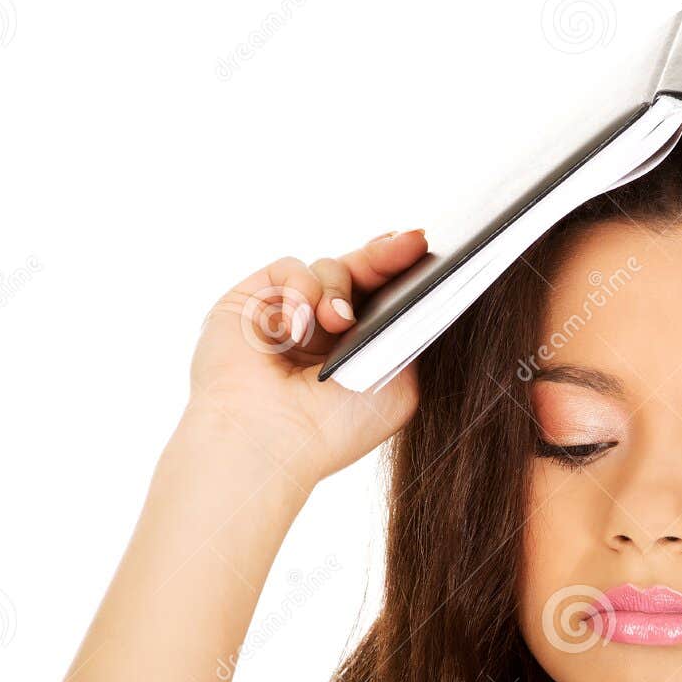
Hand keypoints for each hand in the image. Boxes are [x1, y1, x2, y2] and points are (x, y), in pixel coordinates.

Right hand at [185, 229, 428, 486]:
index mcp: (357, 349)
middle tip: (414, 242)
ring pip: (330, 267)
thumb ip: (411, 338)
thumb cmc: (332, 428)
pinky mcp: (252, 299)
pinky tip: (298, 326)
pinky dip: (301, 290)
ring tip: (338, 323)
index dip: (406, 272)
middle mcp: (323, 329)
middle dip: (388, 256)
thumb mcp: (398, 386)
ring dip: (339, 290)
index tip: (428, 249)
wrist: (267, 439)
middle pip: (362, 272)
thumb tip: (425, 298)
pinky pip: (291, 268)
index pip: (384, 298)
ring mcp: (288, 312)